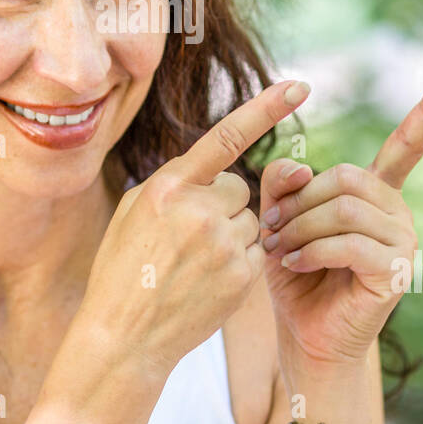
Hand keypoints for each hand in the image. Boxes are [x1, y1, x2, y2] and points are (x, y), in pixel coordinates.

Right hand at [78, 79, 311, 379]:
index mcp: (167, 188)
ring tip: (194, 264)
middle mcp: (198, 211)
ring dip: (231, 234)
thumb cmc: (123, 270)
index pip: (225, 138)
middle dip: (222, 205)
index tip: (299, 87)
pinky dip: (238, 261)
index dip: (265, 110)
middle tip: (189, 237)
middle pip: (238, 188)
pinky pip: (256, 250)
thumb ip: (174, 183)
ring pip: (250, 221)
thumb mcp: (133, 213)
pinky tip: (207, 281)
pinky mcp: (243, 275)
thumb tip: (212, 170)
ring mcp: (223, 244)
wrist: (126, 337)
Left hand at [258, 77, 422, 369]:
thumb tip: (297, 165)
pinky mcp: (397, 273)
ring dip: (300, 228)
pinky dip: (313, 250)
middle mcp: (398, 212)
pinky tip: (295, 263)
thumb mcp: (279, 219)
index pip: (406, 147)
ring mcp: (403, 243)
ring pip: (345, 210)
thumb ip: (283, 186)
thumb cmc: (295, 274)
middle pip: (346, 178)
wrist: (305, 334)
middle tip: (270, 227)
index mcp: (376, 193)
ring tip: (280, 248)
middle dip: (300, 200)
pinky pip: (350, 244)